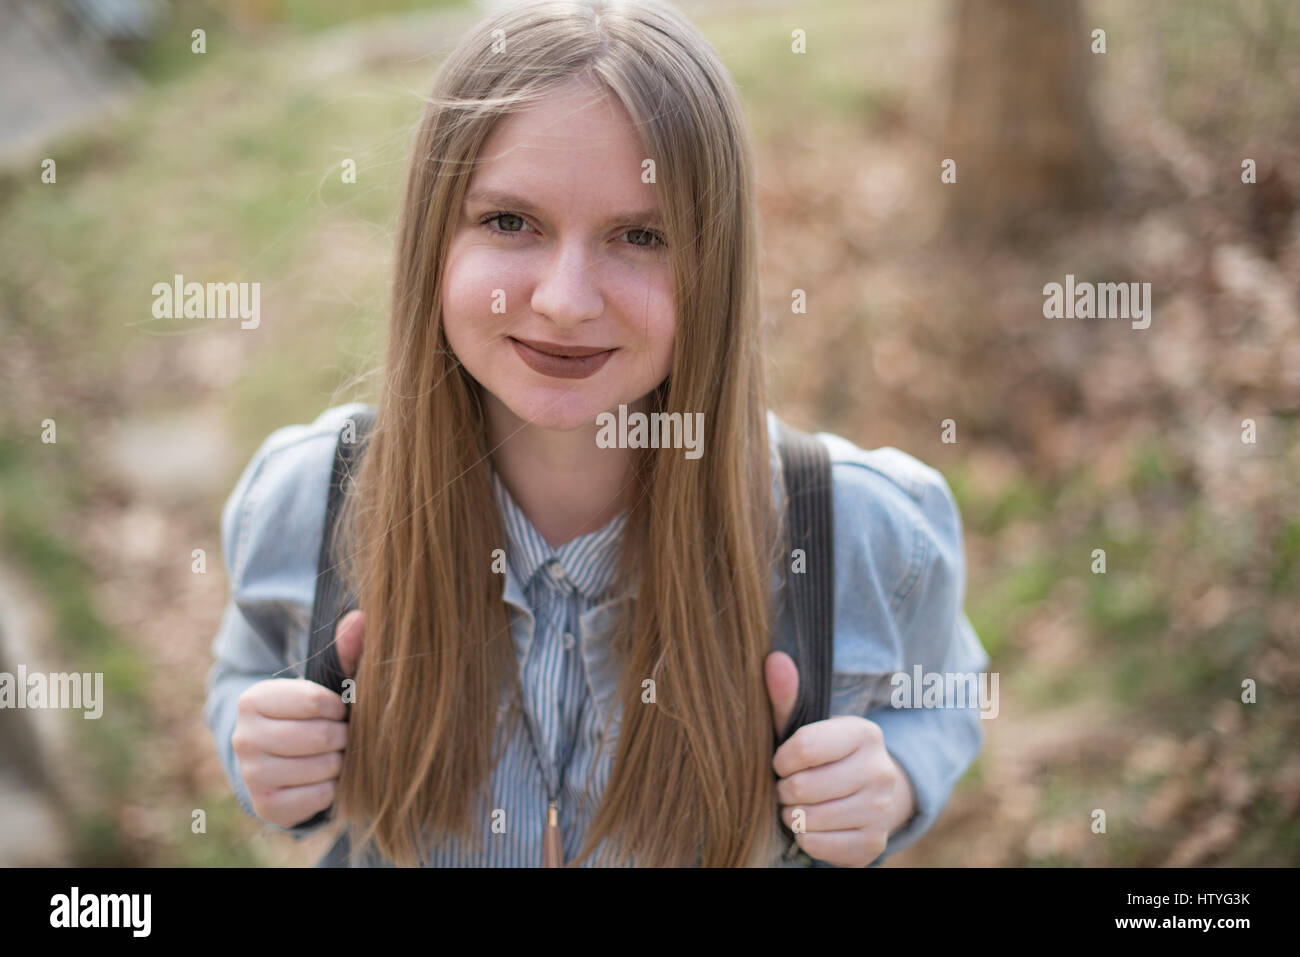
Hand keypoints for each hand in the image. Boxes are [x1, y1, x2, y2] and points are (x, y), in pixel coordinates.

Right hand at [231, 610, 365, 828]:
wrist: (283, 761)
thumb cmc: (311, 715)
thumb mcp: (326, 682)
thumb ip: (345, 651)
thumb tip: (362, 618)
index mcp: (254, 699)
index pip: (316, 701)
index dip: (339, 707)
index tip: (337, 709)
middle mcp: (244, 737)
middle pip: (321, 736)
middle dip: (342, 736)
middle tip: (340, 735)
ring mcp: (251, 774)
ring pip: (323, 767)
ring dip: (338, 762)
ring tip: (331, 754)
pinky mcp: (266, 805)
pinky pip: (320, 795)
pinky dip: (331, 788)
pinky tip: (323, 778)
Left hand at [765, 651, 916, 866]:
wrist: (866, 796)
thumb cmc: (824, 758)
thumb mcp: (806, 727)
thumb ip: (786, 698)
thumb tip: (775, 660)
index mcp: (865, 733)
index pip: (804, 747)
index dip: (780, 760)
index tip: (781, 762)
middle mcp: (880, 770)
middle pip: (802, 787)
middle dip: (784, 790)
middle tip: (788, 787)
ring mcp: (881, 810)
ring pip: (807, 819)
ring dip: (791, 815)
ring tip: (799, 804)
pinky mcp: (874, 844)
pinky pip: (817, 845)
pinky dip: (804, 838)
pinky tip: (812, 825)